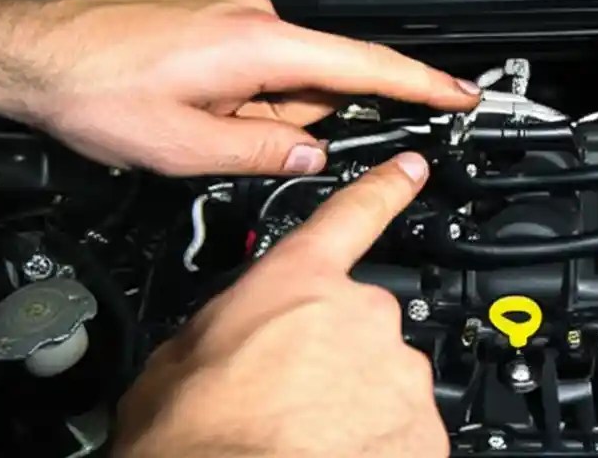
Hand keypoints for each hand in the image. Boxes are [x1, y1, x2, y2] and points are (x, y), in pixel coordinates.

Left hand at [0, 0, 478, 174]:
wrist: (32, 49)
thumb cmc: (94, 86)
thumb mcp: (186, 147)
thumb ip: (266, 152)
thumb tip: (314, 155)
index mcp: (263, 46)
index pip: (366, 67)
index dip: (423, 84)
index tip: (462, 96)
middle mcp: (257, 20)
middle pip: (317, 85)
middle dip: (293, 124)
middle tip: (231, 144)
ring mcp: (236, 17)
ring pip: (283, 81)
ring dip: (257, 113)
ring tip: (193, 125)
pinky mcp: (216, 21)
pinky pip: (256, 67)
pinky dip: (239, 97)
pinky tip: (190, 108)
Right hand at [113, 151, 448, 457]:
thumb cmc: (195, 439)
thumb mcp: (174, 360)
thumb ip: (219, 325)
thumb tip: (221, 336)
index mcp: (297, 283)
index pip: (352, 214)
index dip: (385, 186)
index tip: (411, 169)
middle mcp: (362, 313)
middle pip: (360, 318)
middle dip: (332, 350)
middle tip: (288, 390)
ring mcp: (398, 370)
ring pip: (384, 374)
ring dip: (355, 397)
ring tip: (304, 433)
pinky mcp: (423, 427)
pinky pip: (405, 426)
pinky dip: (379, 440)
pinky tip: (338, 452)